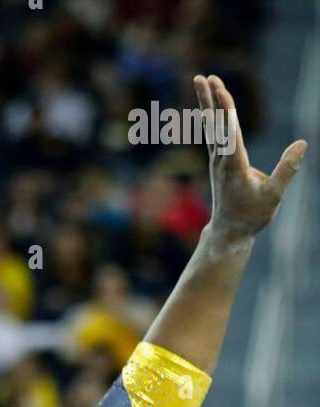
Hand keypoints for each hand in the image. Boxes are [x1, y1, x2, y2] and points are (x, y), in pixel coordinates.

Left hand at [194, 74, 306, 241]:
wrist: (229, 232)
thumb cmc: (252, 215)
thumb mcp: (274, 195)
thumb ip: (287, 169)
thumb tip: (303, 143)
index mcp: (233, 165)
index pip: (229, 132)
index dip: (226, 110)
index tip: (221, 91)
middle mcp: (221, 160)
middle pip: (215, 124)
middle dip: (211, 100)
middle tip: (205, 77)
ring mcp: (217, 160)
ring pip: (212, 125)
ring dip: (207, 102)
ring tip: (201, 79)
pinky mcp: (218, 161)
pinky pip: (213, 132)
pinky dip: (211, 114)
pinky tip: (208, 102)